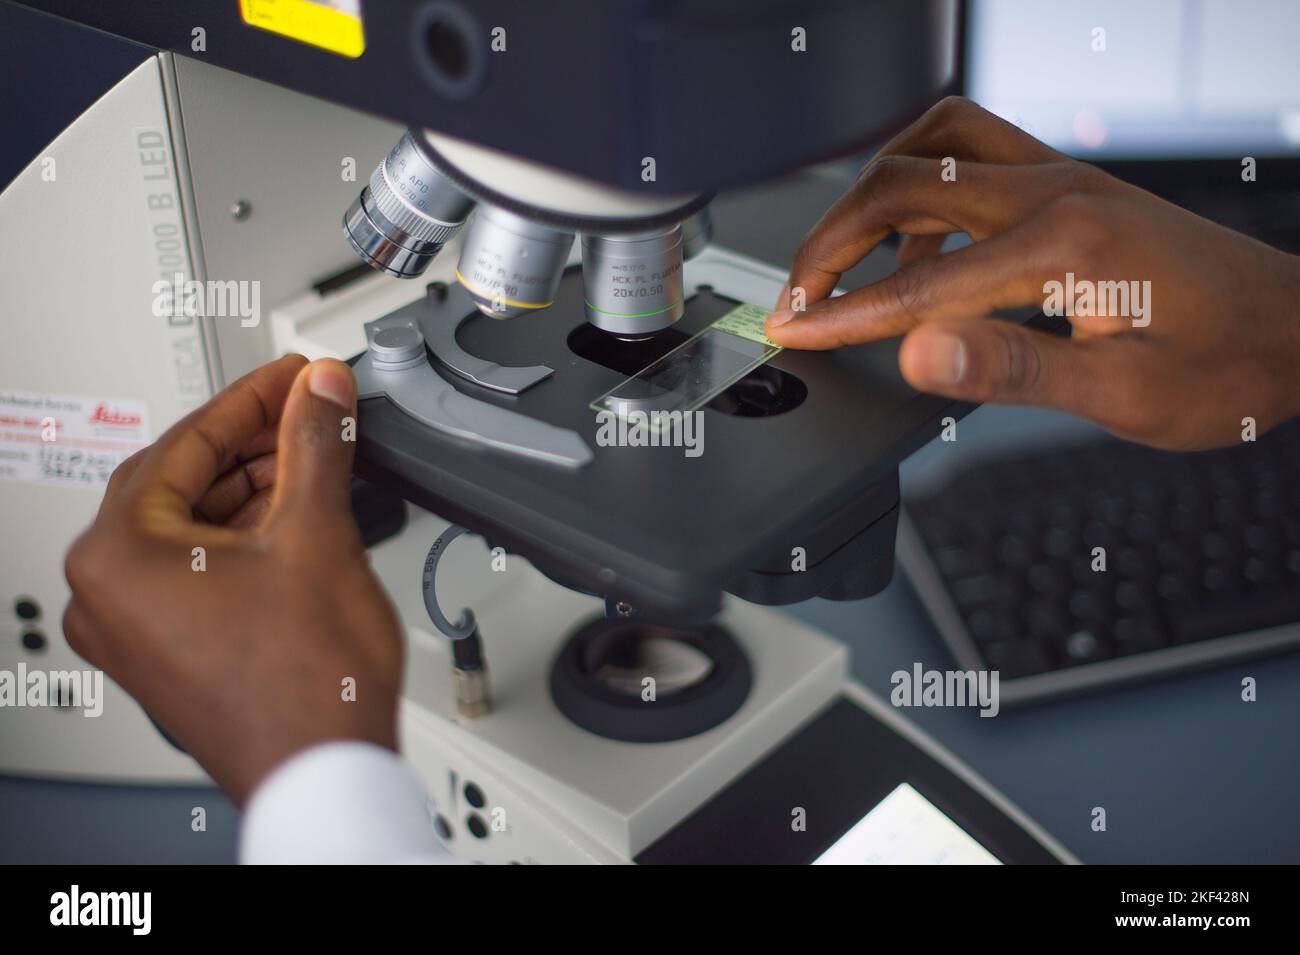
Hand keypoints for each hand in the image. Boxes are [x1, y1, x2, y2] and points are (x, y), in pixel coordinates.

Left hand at [63, 355, 404, 804]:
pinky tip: (296, 516)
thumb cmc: (304, 687)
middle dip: (255, 444)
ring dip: (254, 489)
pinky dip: (244, 536)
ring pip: (192, 527)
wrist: (323, 773)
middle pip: (183, 482)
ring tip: (313, 459)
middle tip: (309, 410)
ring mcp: (134, 629)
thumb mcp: (316, 536)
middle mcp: (108, 594)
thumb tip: (319, 392)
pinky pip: (197, 568)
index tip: (295, 378)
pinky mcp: (167, 650)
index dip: (254, 399)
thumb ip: (315, 446)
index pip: (187, 443)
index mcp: (117, 557)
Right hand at [766, 96, 1299, 449]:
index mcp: (1066, 246)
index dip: (842, 314)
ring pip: (933, 143)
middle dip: (831, 239)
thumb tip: (916, 355)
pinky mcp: (1070, 184)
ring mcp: (1063, 178)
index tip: (790, 330)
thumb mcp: (1123, 393)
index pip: (918, 284)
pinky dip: (921, 189)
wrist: (1299, 328)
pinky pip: (970, 153)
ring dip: (871, 194)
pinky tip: (920, 250)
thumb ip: (1011, 369)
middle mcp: (1057, 192)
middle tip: (794, 293)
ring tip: (841, 258)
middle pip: (905, 181)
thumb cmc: (1225, 367)